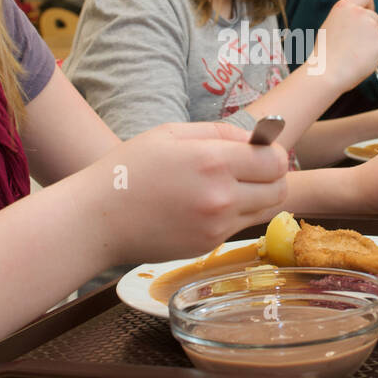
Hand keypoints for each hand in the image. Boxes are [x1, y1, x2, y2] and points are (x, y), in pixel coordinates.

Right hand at [89, 122, 289, 260]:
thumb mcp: (170, 134)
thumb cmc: (129, 170)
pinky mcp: (208, 244)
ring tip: (230, 186)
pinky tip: (208, 204)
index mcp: (213, 161)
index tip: (260, 151)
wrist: (98, 219)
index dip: (273, 153)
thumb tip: (253, 139)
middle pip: (279, 189)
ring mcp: (216, 226)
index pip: (276, 161)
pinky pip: (239, 226)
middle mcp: (221, 197)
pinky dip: (234, 214)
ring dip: (257, 197)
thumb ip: (219, 132)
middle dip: (271, 176)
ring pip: (264, 210)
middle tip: (250, 170)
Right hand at [310, 0, 377, 90]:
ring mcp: (372, 26)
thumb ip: (347, 21)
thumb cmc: (324, 57)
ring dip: (371, 44)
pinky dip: (376, 55)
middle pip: (375, 17)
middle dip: (370, 30)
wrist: (325, 74)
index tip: (368, 12)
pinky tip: (360, 62)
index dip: (369, 4)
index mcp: (344, 7)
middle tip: (356, 46)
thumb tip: (360, 24)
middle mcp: (360, 13)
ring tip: (353, 56)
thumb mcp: (331, 28)